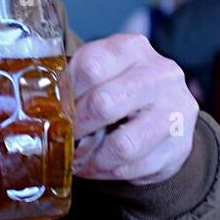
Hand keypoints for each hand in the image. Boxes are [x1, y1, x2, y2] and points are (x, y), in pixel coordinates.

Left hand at [69, 33, 197, 185]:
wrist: (166, 115)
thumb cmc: (120, 92)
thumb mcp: (100, 75)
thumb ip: (73, 83)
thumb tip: (38, 108)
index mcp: (133, 48)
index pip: (91, 67)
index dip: (66, 93)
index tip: (56, 109)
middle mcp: (161, 74)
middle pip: (105, 103)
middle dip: (77, 127)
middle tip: (65, 137)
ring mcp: (176, 110)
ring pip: (123, 145)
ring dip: (93, 158)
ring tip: (79, 159)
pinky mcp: (181, 144)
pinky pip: (135, 167)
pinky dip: (109, 172)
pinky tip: (99, 166)